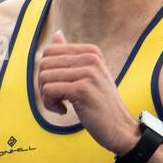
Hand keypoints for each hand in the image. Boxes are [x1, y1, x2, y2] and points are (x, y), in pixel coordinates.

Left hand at [37, 30, 140, 154]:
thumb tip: (56, 34)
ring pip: (44, 77)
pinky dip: (50, 104)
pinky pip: (49, 90)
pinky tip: (63, 111)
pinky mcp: (82, 89)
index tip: (57, 87)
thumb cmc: (100, 105)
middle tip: (56, 99)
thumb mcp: (88, 75)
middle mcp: (90, 58)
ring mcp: (88, 72)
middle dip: (43, 84)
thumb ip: (70, 56)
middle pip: (44, 63)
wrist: (119, 128)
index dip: (45, 71)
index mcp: (91, 51)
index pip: (49, 51)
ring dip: (46, 97)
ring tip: (60, 105)